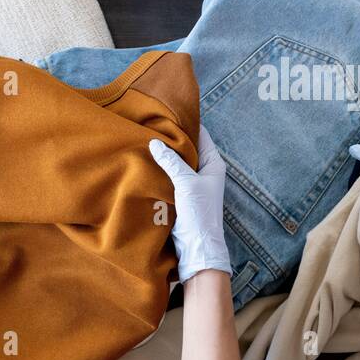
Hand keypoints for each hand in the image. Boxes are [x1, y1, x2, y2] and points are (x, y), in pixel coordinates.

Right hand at [150, 125, 231, 282]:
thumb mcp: (185, 183)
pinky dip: (161, 170)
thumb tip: (155, 142)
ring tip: (146, 140)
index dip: (187, 124)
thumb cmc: (199, 214)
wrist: (198, 247)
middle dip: (172, 139)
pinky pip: (171, 176)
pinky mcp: (182, 195)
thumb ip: (171, 162)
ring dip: (165, 156)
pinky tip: (147, 163)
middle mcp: (205, 171)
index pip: (201, 136)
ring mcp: (193, 183)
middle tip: (152, 125)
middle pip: (188, 148)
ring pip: (178, 163)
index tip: (170, 112)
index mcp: (214, 164)